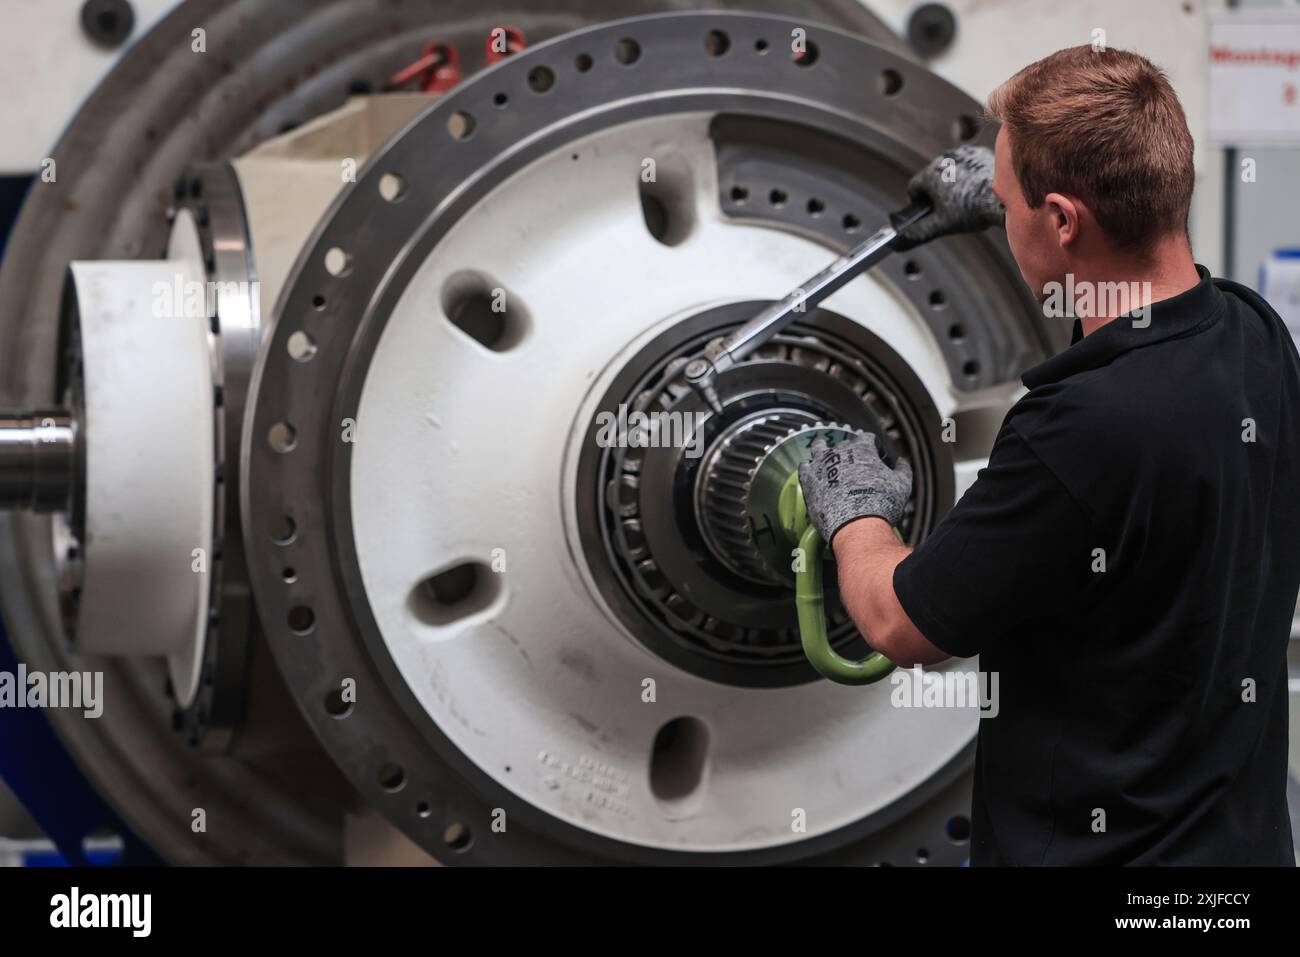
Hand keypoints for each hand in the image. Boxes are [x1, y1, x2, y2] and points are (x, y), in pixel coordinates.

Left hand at [797, 433, 912, 544]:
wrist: (856, 525)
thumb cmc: (881, 505)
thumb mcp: (902, 484)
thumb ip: (902, 468)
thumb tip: (901, 462)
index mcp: (863, 448)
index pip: (867, 438)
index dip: (873, 448)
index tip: (877, 458)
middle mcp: (840, 451)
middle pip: (844, 445)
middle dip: (851, 453)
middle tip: (856, 468)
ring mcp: (821, 463)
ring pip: (820, 448)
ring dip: (825, 452)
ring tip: (830, 462)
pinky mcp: (808, 479)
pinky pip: (805, 466)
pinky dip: (810, 469)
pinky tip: (815, 474)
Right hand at [894, 145, 1003, 250]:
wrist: (1001, 198)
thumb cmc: (972, 210)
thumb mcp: (941, 224)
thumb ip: (920, 230)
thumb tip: (906, 235)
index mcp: (930, 175)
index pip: (913, 188)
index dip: (917, 202)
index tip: (926, 209)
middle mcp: (943, 160)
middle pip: (931, 178)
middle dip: (936, 191)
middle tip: (948, 207)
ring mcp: (962, 155)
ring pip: (949, 170)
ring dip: (951, 181)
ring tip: (963, 198)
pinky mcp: (978, 153)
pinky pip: (966, 164)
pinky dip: (967, 174)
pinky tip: (975, 187)